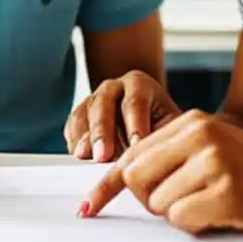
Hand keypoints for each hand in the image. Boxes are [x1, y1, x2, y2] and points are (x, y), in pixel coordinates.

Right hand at [64, 70, 181, 161]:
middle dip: (102, 132)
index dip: (135, 123)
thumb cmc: (161, 124)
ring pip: (84, 114)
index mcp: (139, 84)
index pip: (135, 101)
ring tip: (85, 157)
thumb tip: (156, 156)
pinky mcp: (80, 115)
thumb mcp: (169, 126)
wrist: (145, 118)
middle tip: (103, 156)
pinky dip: (74, 141)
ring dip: (84, 138)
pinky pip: (73, 125)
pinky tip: (80, 155)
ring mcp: (93, 99)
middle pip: (103, 104)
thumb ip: (162, 136)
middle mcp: (113, 87)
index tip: (135, 144)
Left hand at [78, 110, 242, 234]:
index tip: (87, 206)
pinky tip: (222, 214)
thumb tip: (125, 178)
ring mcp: (214, 163)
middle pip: (135, 179)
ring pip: (159, 204)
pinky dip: (196, 226)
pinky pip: (183, 220)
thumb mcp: (214, 146)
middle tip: (179, 204)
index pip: (131, 155)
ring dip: (179, 215)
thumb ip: (172, 156)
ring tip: (211, 205)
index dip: (106, 185)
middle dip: (149, 201)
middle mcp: (200, 136)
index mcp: (192, 121)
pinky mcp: (227, 193)